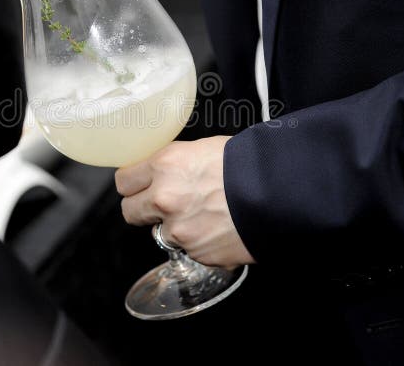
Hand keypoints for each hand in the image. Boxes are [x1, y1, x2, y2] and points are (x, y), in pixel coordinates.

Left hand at [115, 136, 254, 266]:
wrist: (279, 193)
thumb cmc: (247, 165)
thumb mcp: (203, 149)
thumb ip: (174, 164)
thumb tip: (162, 173)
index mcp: (164, 165)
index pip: (123, 181)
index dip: (133, 184)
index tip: (139, 186)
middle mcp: (164, 198)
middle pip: (130, 211)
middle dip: (143, 209)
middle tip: (162, 205)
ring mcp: (179, 230)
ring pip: (160, 233)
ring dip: (175, 227)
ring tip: (204, 215)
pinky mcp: (196, 253)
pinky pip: (187, 249)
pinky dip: (199, 242)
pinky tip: (219, 228)